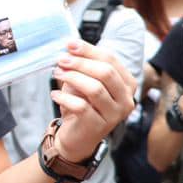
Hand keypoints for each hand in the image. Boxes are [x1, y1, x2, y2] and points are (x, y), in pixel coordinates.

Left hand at [49, 41, 136, 160]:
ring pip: (95, 89)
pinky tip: (55, 94)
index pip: (111, 60)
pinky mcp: (99, 126)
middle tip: (61, 60)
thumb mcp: (84, 81)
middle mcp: (126, 99)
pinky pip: (81, 106)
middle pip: (106, 72)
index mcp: (127, 84)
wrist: (77, 138)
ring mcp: (115, 115)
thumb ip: (82, 64)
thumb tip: (71, 46)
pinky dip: (65, 97)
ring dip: (72, 78)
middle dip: (80, 63)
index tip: (69, 45)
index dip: (89, 50)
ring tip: (57, 74)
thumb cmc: (82, 104)